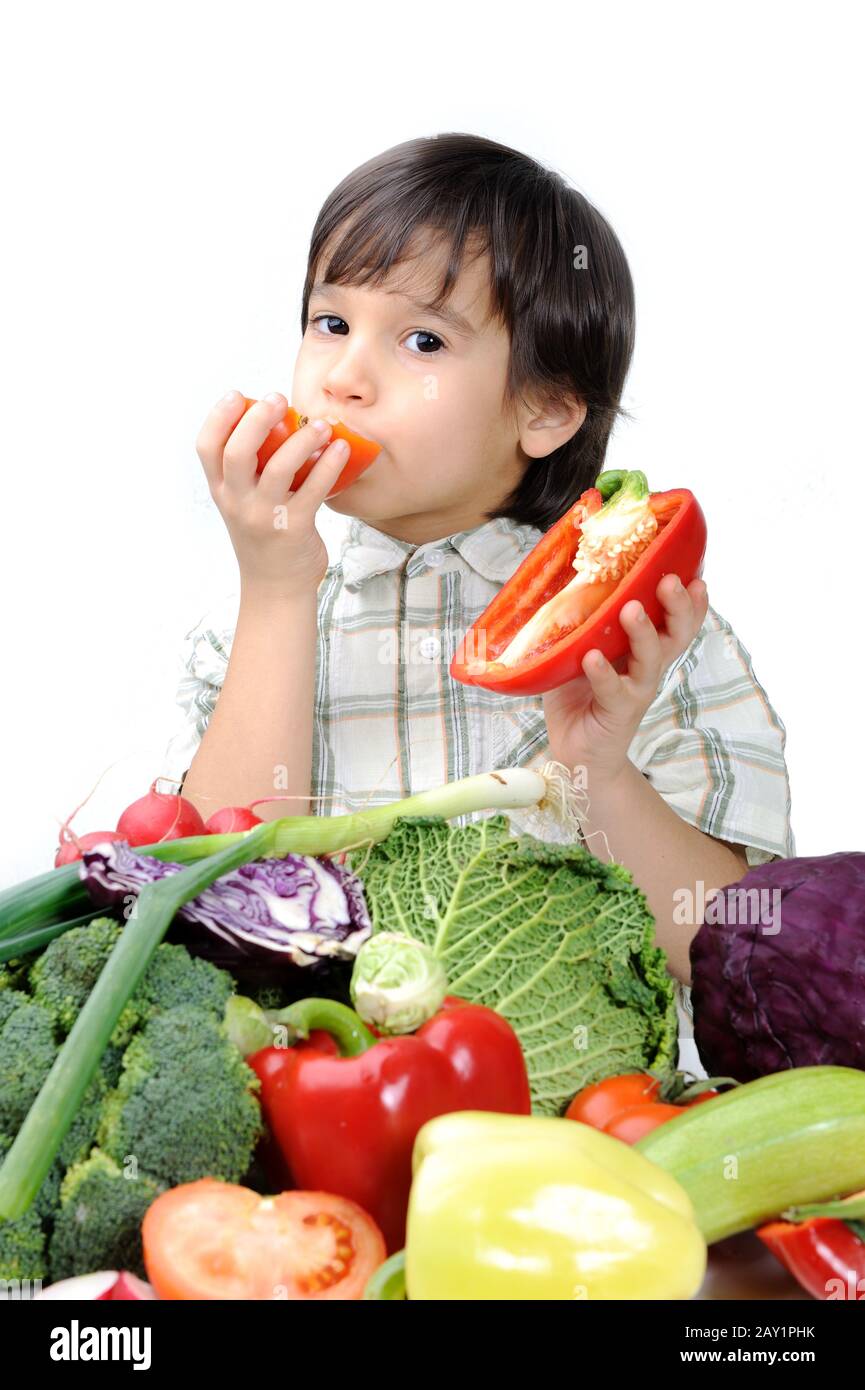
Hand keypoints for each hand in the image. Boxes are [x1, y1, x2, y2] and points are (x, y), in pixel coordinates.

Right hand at [195, 391, 347, 597]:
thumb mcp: (243, 503)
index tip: (237, 394)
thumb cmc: (265, 534)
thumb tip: (276, 420)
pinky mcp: (294, 529)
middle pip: (238, 453)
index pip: (207, 448)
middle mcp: (237, 502)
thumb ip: (250, 469)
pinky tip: (341, 449)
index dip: (218, 417)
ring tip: (321, 425)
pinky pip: (314, 490)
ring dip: (302, 440)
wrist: (276, 587)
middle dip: (257, 419)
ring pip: (279, 469)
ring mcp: (264, 516)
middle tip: (279, 399)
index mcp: (222, 491)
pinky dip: (329, 465)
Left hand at [542, 574, 709, 785]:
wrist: (576, 750)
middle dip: (678, 605)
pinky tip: (592, 657)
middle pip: (677, 633)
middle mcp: (647, 665)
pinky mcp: (618, 713)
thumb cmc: (579, 693)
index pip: (675, 616)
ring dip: (642, 633)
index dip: (689, 594)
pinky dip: (603, 674)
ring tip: (631, 610)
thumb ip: (582, 619)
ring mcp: (636, 690)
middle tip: (670, 579)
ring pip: (651, 660)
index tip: (695, 564)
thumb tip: (566, 576)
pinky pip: (613, 691)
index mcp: (644, 645)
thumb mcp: (580, 647)